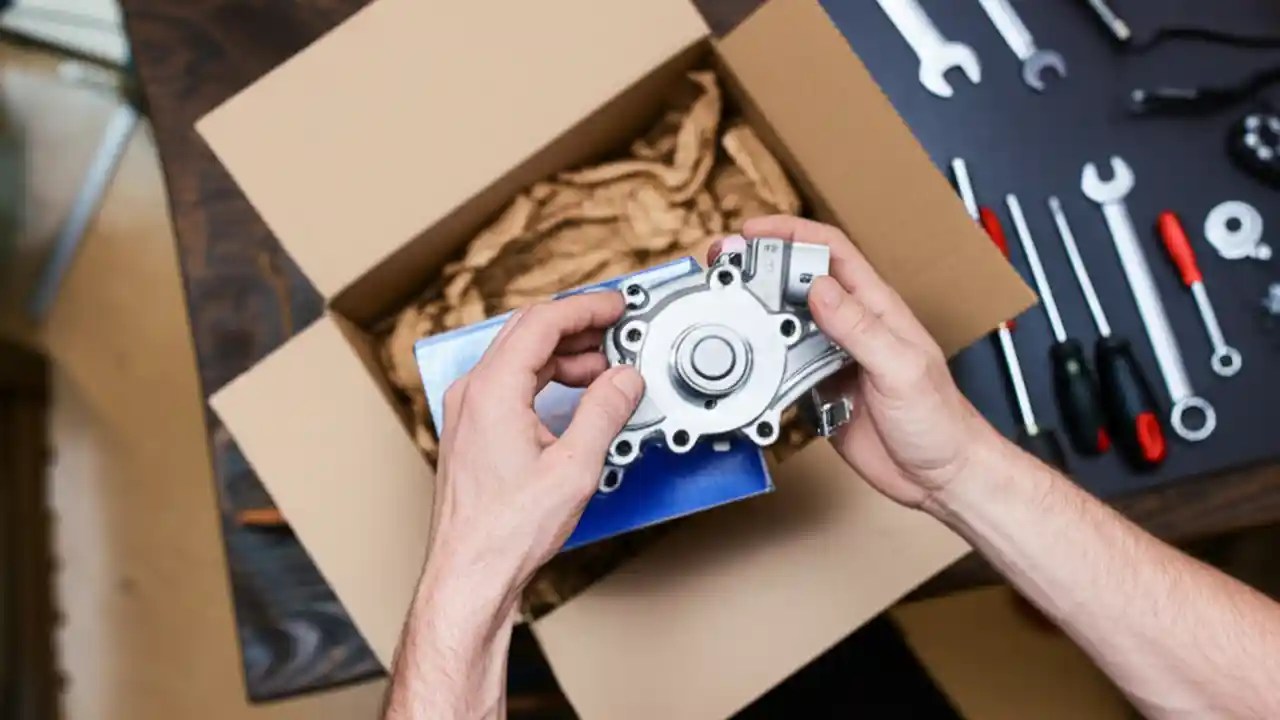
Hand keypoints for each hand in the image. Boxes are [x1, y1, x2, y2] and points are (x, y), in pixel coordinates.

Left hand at [427, 291, 643, 606]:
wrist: (471, 572)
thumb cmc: (507, 531)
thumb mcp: (574, 468)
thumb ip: (604, 413)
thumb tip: (625, 379)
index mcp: (492, 391)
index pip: (542, 322)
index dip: (586, 308)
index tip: (616, 306)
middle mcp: (472, 393)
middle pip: (527, 332)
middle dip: (577, 327)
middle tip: (617, 331)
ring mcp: (467, 412)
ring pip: (519, 358)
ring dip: (564, 356)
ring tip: (605, 371)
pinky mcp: (471, 430)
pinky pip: (511, 385)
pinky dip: (546, 379)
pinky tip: (576, 398)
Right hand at [719, 217, 1000, 508]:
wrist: (940, 477)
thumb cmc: (939, 420)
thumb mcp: (901, 368)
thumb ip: (859, 328)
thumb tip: (818, 288)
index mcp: (876, 308)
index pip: (831, 251)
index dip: (791, 233)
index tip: (753, 231)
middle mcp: (851, 327)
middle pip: (798, 282)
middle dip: (759, 266)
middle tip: (725, 266)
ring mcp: (831, 357)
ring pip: (784, 324)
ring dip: (754, 314)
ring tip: (725, 308)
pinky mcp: (817, 390)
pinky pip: (780, 367)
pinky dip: (759, 361)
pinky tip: (745, 361)